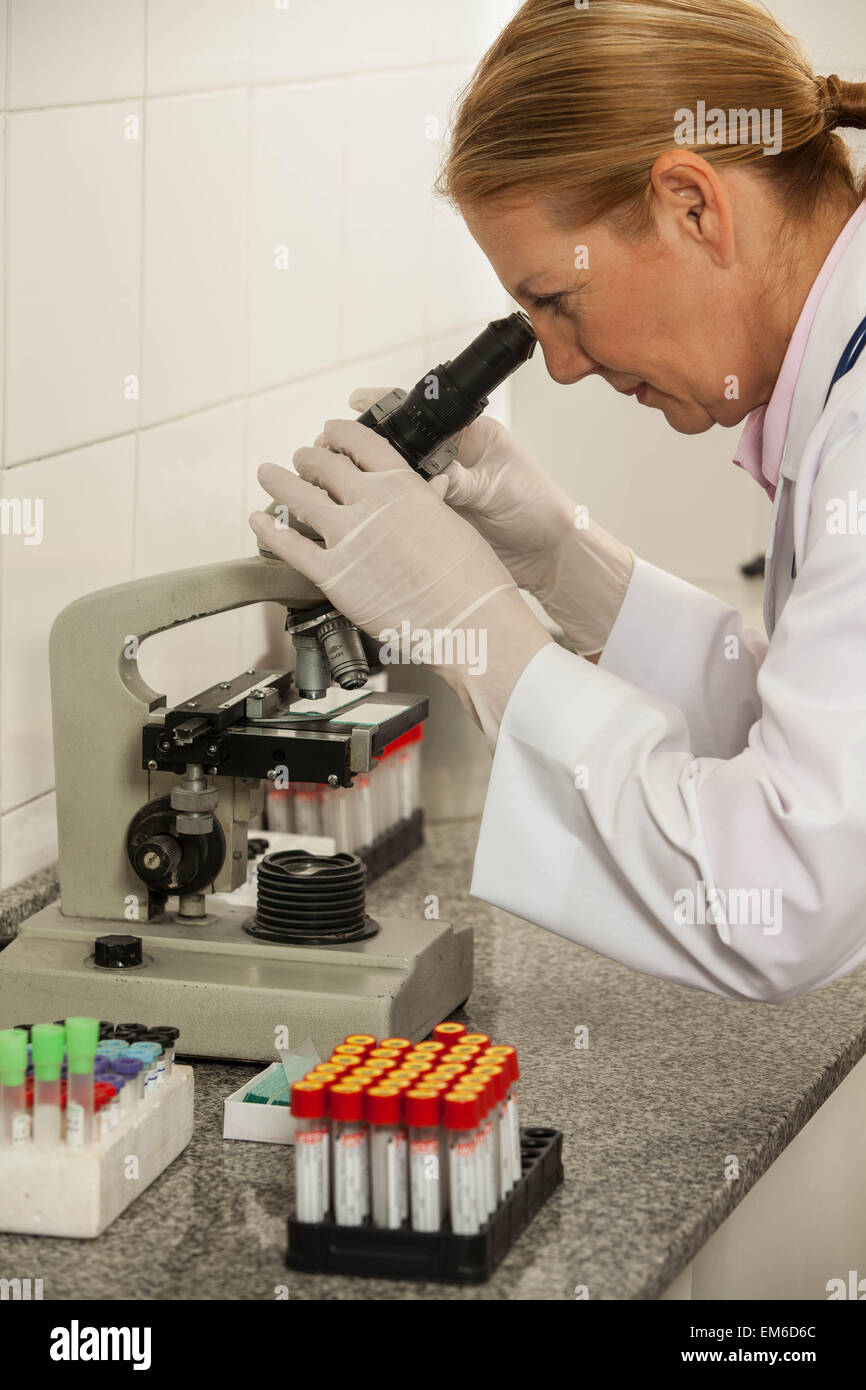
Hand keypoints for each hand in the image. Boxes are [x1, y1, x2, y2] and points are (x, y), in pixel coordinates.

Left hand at [249, 418, 552, 746]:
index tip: (329, 432)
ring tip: (268, 474)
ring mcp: (347, 537)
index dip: (338, 434)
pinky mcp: (331, 574)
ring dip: (278, 480)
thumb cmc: (472, 581)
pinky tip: (258, 521)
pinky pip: (288, 544)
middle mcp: (370, 502)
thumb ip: (418, 505)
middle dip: (308, 458)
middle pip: (323, 464)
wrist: (468, 621)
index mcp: (403, 484)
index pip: (360, 442)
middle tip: (301, 459)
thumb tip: (409, 505)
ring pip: (298, 495)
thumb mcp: (450, 521)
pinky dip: (268, 529)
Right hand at [347, 389, 634, 656]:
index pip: (422, 412)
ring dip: (373, 480)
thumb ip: (460, 479)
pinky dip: (387, 511)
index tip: (357, 403)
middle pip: (400, 445)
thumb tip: (426, 479)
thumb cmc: (539, 509)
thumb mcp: (497, 486)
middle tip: (336, 449)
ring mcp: (443, 489)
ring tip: (341, 481)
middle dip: (369, 446)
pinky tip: (367, 514)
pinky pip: (405, 510)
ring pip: (397, 478)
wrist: (550, 556)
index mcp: (470, 436)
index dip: (386, 408)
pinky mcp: (438, 518)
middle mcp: (451, 458)